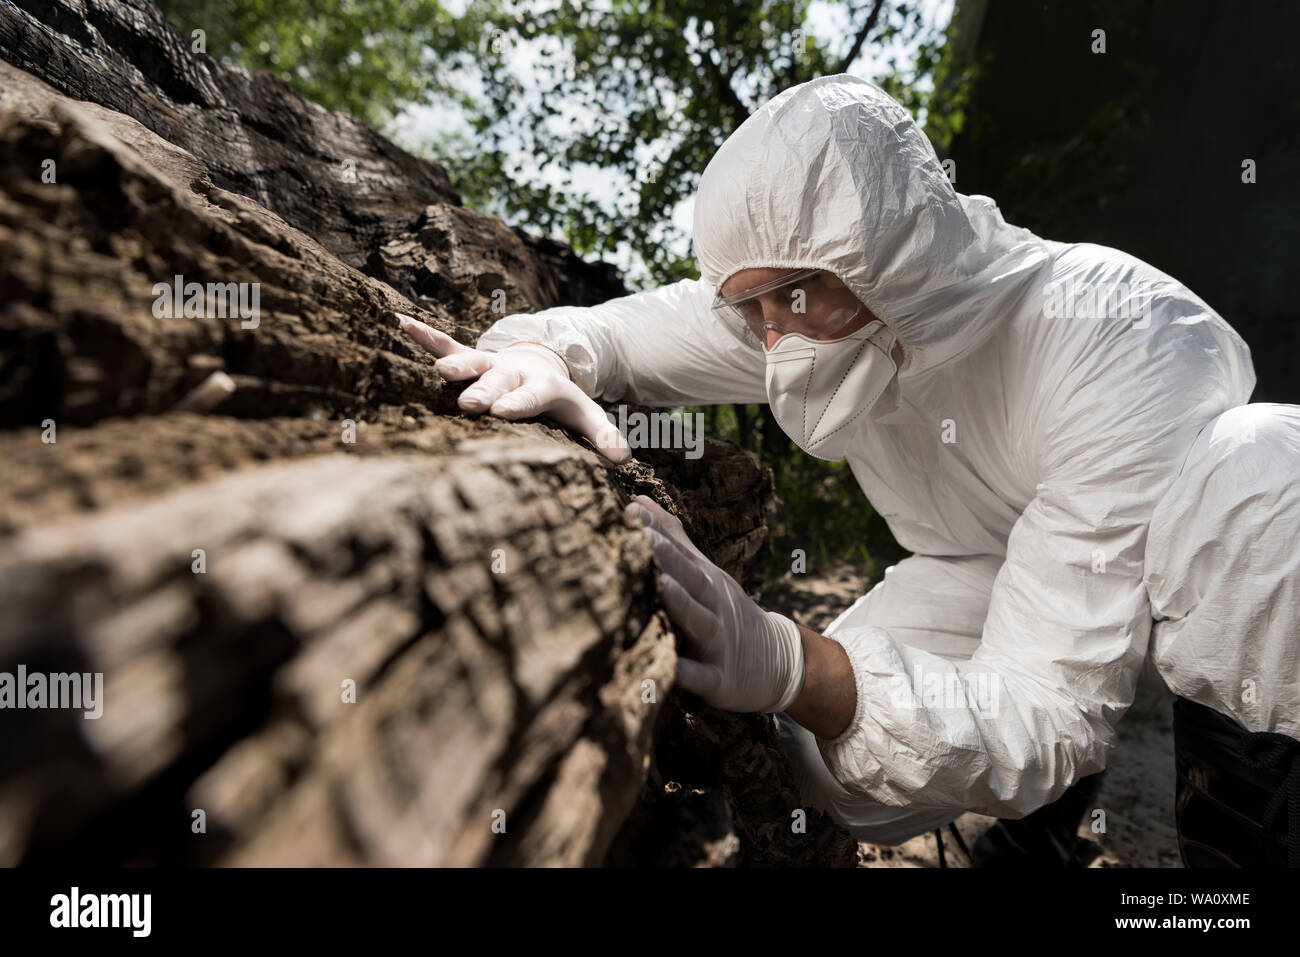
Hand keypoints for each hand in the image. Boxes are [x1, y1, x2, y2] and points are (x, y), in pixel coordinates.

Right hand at [399, 314, 630, 463]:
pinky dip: (425, 336)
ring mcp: (489, 363)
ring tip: (439, 373)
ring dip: (456, 366)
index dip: (518, 403)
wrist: (543, 364)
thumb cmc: (561, 400)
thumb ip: (603, 434)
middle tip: (470, 404)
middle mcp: (513, 371)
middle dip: (484, 391)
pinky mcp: (469, 359)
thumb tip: (625, 458)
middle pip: (498, 382)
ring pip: (471, 362)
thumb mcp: (584, 415)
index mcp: (541, 386)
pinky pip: (445, 345)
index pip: (530, 397)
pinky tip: (400, 323)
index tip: (504, 411)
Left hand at [625, 495, 805, 712]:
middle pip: (690, 580)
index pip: (679, 552)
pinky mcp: (721, 680)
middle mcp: (713, 607)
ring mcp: (719, 643)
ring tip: (661, 588)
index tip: (629, 510)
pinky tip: (672, 671)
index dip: (656, 533)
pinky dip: (690, 674)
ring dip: (681, 605)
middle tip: (639, 536)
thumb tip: (639, 502)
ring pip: (699, 621)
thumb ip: (673, 540)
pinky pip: (705, 677)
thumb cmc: (727, 612)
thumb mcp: (706, 573)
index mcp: (704, 581)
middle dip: (666, 558)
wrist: (778, 662)